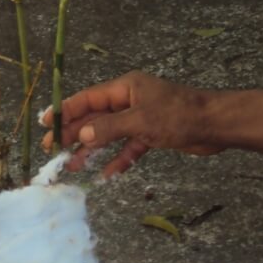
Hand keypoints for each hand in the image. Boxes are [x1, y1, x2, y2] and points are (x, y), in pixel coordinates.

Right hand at [40, 71, 223, 176]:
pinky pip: (128, 147)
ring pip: (109, 134)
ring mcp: (140, 117)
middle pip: (95, 117)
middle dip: (74, 133)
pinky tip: (106, 174)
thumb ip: (109, 128)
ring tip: (72, 166)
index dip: (65, 110)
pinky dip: (118, 159)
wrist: (216, 125)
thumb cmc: (179, 115)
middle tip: (53, 150)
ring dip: (92, 149)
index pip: (87, 99)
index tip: (47, 123)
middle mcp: (129, 100)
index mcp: (124, 88)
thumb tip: (81, 135)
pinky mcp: (152, 134)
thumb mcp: (141, 120)